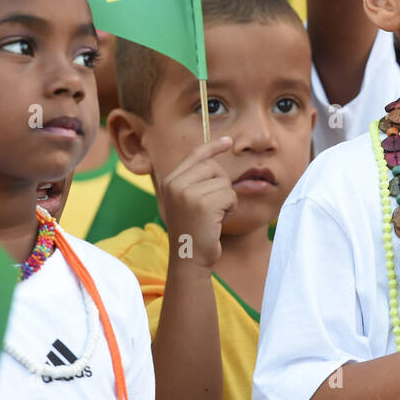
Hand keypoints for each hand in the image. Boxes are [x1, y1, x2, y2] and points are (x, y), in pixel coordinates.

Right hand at [156, 137, 236, 269]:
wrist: (189, 257)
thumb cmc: (193, 229)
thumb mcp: (186, 201)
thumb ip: (194, 180)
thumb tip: (213, 158)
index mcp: (169, 181)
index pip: (195, 155)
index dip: (213, 147)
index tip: (228, 142)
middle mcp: (175, 184)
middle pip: (214, 167)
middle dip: (221, 186)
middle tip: (212, 207)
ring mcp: (187, 193)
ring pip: (224, 183)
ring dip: (226, 200)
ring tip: (213, 216)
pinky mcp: (203, 204)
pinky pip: (230, 196)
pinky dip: (230, 209)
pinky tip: (217, 222)